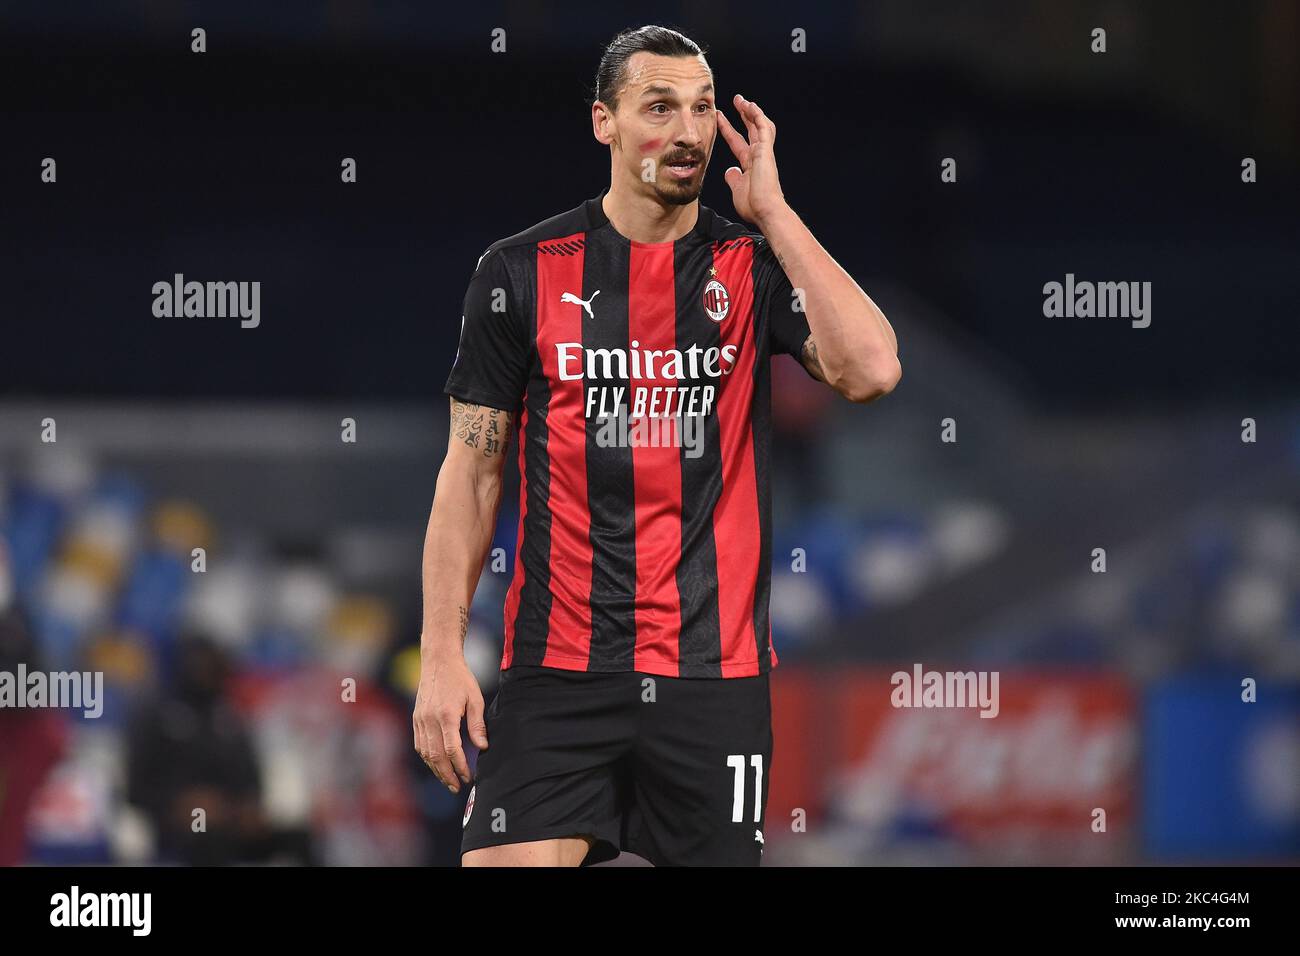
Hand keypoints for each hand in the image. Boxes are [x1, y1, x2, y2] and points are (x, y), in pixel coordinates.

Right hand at [412, 654, 487, 792]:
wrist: (439, 661)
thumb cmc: (460, 679)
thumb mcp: (475, 699)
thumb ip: (477, 725)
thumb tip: (483, 747)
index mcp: (445, 715)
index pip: (451, 750)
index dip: (460, 766)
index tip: (469, 776)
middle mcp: (429, 720)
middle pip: (436, 756)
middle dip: (447, 775)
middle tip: (458, 787)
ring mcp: (420, 720)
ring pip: (425, 753)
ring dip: (436, 770)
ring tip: (449, 780)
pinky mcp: (416, 719)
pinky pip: (420, 745)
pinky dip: (428, 758)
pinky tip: (437, 765)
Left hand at [716, 93, 786, 225]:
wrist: (765, 210)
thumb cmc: (753, 206)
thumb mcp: (737, 189)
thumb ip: (733, 178)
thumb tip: (729, 170)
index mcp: (750, 165)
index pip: (738, 142)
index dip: (728, 129)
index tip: (719, 118)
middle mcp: (758, 156)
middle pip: (751, 129)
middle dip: (743, 115)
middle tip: (736, 101)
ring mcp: (763, 152)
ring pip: (759, 125)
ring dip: (751, 111)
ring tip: (742, 100)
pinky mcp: (766, 151)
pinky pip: (763, 128)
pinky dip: (757, 116)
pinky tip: (750, 106)